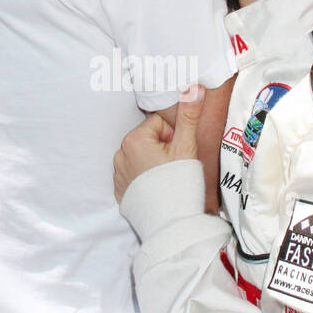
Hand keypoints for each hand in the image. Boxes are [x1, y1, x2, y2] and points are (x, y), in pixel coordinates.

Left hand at [114, 85, 204, 202]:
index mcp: (134, 139)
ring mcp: (118, 173)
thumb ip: (188, 116)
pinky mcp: (120, 190)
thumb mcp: (186, 147)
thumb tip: (193, 87)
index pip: (159, 123)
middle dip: (164, 148)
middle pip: (150, 139)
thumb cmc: (179, 184)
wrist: (171, 224)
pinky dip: (146, 178)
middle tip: (175, 167)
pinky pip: (135, 174)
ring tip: (167, 179)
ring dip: (155, 162)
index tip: (178, 153)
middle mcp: (121, 154)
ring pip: (142, 156)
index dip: (174, 136)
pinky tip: (157, 188)